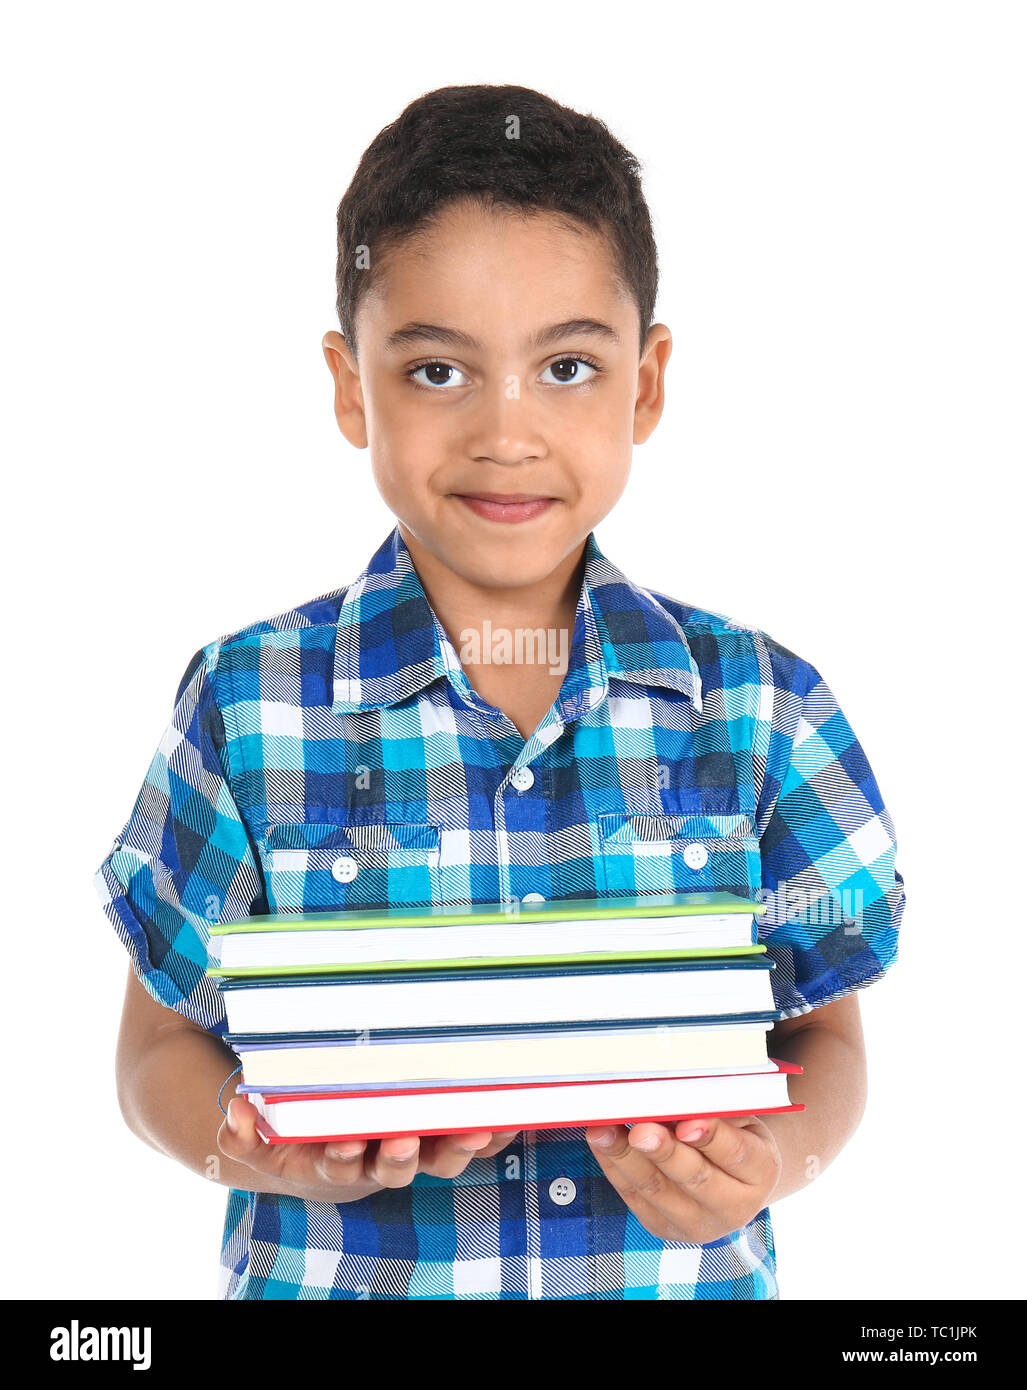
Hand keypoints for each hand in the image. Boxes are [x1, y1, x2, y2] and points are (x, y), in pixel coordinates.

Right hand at [218, 1095, 519, 1200]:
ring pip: (442, 1157)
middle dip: (405, 1154)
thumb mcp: (262, 1141)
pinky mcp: (444, 1138)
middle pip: (399, 1167)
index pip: (343, 1164)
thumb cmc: (298, 1139)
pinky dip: (494, 1130)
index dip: (345, 1156)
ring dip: (460, 1144)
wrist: (329, 1156)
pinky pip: (474, 1139)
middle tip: (409, 1137)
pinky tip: (512, 1113)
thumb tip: (236, 1110)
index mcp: (338, 1163)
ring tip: (476, 1126)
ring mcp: (417, 1153)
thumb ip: (242, 1133)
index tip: (345, 1143)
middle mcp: (381, 1164)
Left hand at [585, 1116, 782, 1243]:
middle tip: (641, 1131)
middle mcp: (734, 1207)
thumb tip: (677, 1092)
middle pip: (695, 1178)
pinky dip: (614, 1166)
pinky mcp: (664, 1228)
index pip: (735, 1153)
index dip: (710, 1137)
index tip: (687, 1123)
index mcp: (761, 1171)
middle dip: (664, 1152)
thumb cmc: (734, 1135)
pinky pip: (634, 1197)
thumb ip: (714, 1108)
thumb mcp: (738, 1117)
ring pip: (657, 1190)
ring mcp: (697, 1224)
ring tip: (604, 1131)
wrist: (733, 1179)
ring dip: (626, 1158)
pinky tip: (601, 1142)